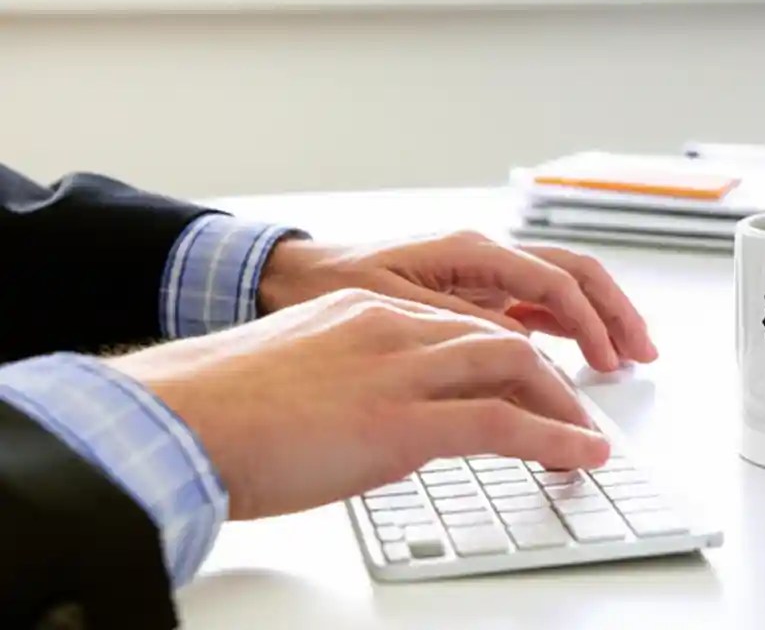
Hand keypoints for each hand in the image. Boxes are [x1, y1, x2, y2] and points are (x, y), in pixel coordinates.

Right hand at [105, 288, 609, 520]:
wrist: (176, 423)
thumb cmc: (218, 410)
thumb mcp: (301, 376)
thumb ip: (352, 384)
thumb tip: (382, 426)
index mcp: (367, 314)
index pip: (462, 325)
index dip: (508, 355)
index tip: (530, 383)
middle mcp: (393, 329)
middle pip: (501, 338)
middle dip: (553, 372)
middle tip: (578, 405)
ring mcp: (402, 370)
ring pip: (516, 367)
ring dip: (563, 404)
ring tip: (585, 436)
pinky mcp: (404, 421)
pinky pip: (504, 423)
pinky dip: (555, 437)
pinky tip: (580, 453)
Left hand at [258, 231, 657, 371]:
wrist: (284, 279)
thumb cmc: (326, 285)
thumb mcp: (390, 309)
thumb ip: (456, 326)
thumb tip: (515, 348)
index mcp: (468, 252)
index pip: (554, 283)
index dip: (590, 324)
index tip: (608, 365)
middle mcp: (482, 257)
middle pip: (573, 276)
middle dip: (614, 313)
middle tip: (643, 354)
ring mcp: (480, 275)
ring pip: (560, 290)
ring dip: (597, 320)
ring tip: (624, 358)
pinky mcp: (471, 296)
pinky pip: (533, 307)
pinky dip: (565, 329)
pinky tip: (579, 355)